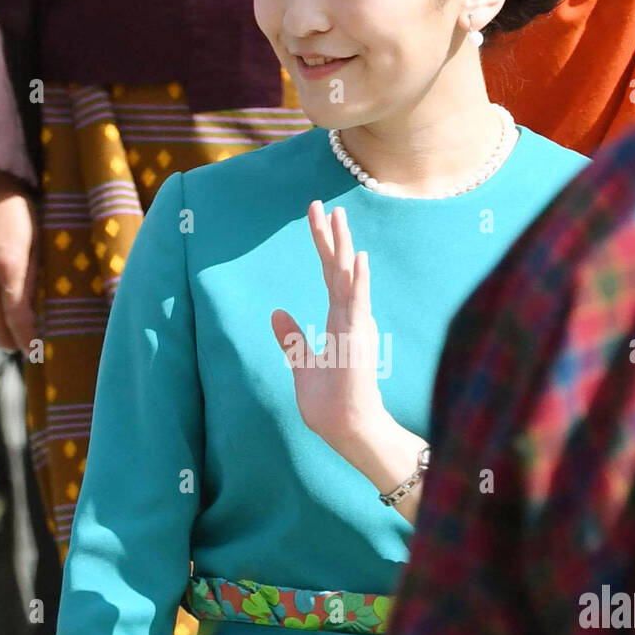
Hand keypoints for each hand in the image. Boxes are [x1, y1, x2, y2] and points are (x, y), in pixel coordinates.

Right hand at [0, 163, 39, 354]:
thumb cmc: (21, 212)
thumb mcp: (38, 245)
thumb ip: (35, 279)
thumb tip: (36, 312)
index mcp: (9, 267)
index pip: (16, 317)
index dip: (24, 338)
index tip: (33, 349)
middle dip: (5, 341)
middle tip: (18, 345)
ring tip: (0, 332)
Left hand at [271, 200, 383, 450]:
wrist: (345, 428)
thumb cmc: (329, 403)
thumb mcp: (302, 363)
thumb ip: (291, 337)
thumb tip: (276, 312)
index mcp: (338, 320)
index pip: (329, 274)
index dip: (322, 246)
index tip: (315, 217)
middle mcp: (350, 317)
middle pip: (338, 268)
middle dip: (330, 236)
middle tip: (320, 205)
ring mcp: (356, 326)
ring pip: (350, 278)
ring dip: (344, 248)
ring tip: (339, 217)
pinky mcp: (358, 340)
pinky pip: (358, 305)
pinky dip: (358, 281)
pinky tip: (358, 258)